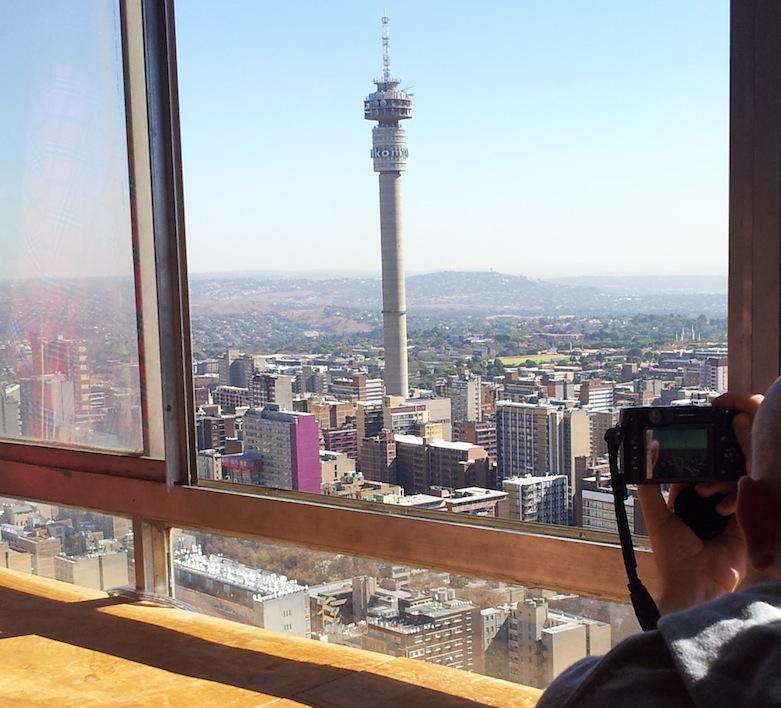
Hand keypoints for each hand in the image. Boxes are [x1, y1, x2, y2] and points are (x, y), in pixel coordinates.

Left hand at [637, 392, 762, 613]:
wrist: (697, 584)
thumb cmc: (673, 555)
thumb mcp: (657, 517)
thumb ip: (649, 490)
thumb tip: (642, 462)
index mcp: (684, 507)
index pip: (689, 478)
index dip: (690, 467)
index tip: (688, 454)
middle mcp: (705, 510)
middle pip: (711, 479)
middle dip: (708, 474)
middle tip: (700, 479)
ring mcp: (725, 518)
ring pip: (729, 487)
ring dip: (718, 486)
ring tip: (706, 494)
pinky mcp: (743, 527)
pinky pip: (745, 503)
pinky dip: (734, 500)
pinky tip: (723, 510)